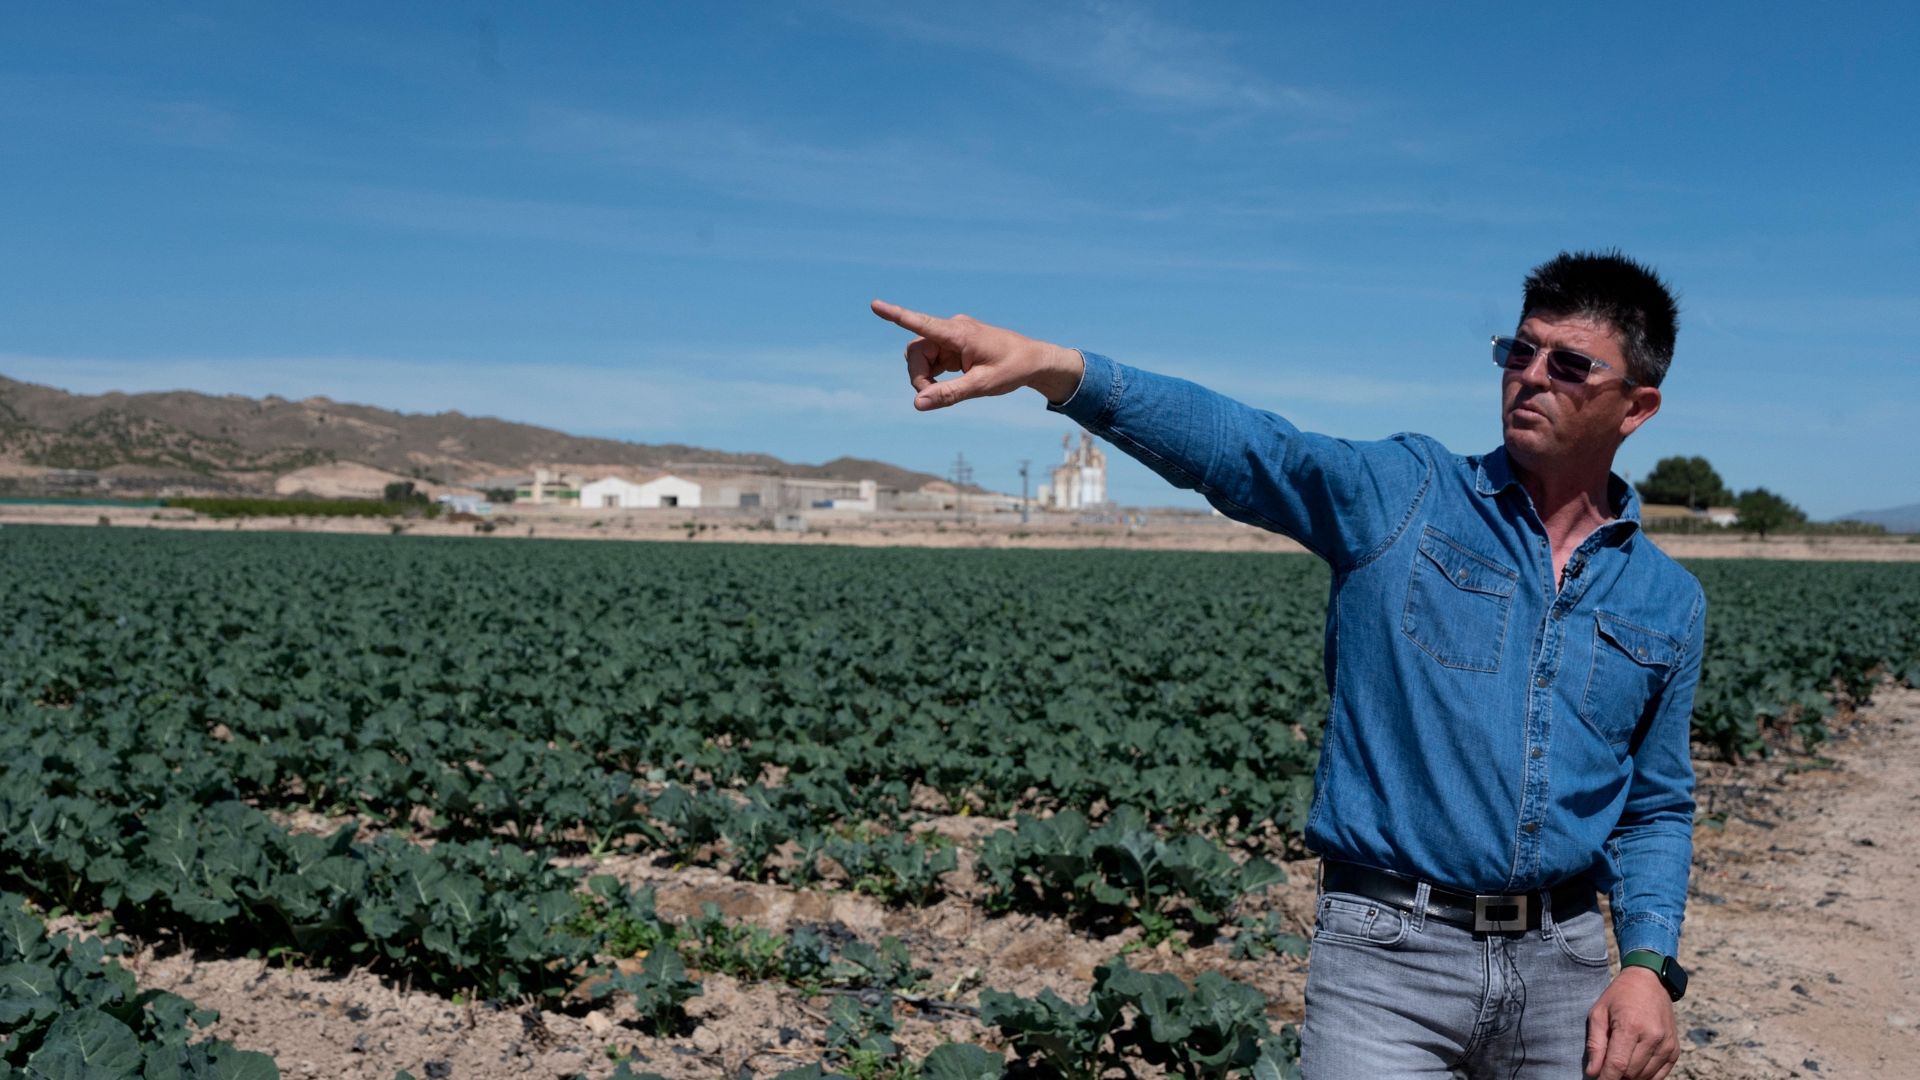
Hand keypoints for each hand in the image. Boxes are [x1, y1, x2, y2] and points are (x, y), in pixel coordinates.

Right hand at [869, 299, 1083, 410]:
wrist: (1034, 360)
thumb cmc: (1012, 369)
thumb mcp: (981, 386)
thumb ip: (948, 394)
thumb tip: (918, 403)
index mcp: (959, 333)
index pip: (921, 323)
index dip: (896, 316)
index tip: (874, 305)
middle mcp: (953, 330)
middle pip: (916, 350)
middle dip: (917, 375)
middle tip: (932, 397)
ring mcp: (953, 337)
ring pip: (922, 356)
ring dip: (925, 376)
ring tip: (946, 392)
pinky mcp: (955, 346)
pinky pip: (933, 359)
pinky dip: (933, 375)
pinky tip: (949, 384)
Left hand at [1585, 967, 1679, 1079]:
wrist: (1650, 981)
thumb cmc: (1619, 996)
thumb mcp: (1598, 1013)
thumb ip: (1595, 1044)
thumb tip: (1592, 1072)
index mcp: (1631, 1026)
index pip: (1618, 1065)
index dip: (1605, 1078)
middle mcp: (1653, 1037)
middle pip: (1631, 1073)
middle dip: (1616, 1076)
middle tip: (1606, 1067)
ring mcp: (1666, 1044)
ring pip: (1645, 1076)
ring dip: (1630, 1076)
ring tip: (1620, 1062)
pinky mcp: (1674, 1049)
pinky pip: (1660, 1075)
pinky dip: (1646, 1076)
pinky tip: (1635, 1066)